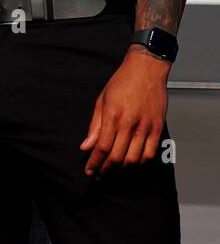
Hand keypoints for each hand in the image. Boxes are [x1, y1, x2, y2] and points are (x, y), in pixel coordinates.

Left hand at [80, 48, 168, 176]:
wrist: (146, 69)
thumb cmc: (122, 82)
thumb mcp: (101, 101)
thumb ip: (94, 126)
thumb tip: (86, 145)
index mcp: (113, 117)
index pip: (102, 148)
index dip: (95, 163)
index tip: (90, 171)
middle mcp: (129, 124)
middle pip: (117, 157)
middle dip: (106, 169)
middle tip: (99, 174)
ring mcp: (146, 127)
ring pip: (134, 158)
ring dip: (122, 168)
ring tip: (114, 169)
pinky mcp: (158, 127)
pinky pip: (150, 152)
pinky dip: (141, 161)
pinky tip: (132, 161)